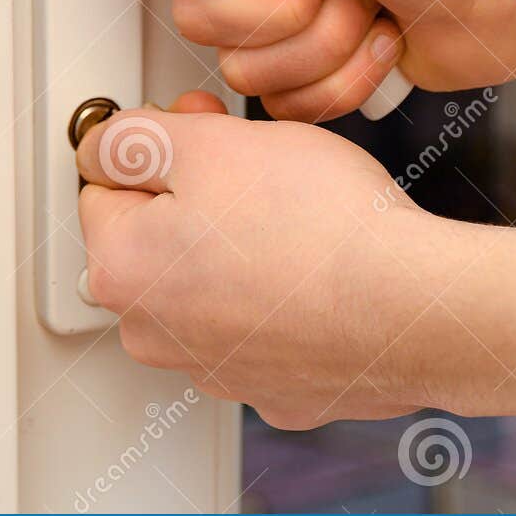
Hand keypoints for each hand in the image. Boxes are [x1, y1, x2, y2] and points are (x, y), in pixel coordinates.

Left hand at [74, 92, 515, 427]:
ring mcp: (218, 369)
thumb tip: (102, 145)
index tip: (201, 127)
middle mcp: (156, 336)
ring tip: (299, 217)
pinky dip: (283, 296)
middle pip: (156, 239)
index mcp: (123, 271)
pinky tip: (319, 270)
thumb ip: (133, 138)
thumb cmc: (321, 227)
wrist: (413, 308)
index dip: (158, 144)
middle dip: (196, 196)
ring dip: (240, 247)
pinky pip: (265, 325)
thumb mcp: (210, 142)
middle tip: (256, 166)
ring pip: (211, 284)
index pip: (103, 186)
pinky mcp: (278, 389)